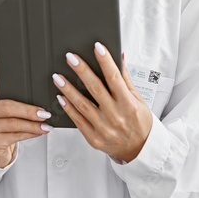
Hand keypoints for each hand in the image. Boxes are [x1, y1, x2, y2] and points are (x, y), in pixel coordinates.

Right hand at [0, 54, 52, 167]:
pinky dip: (29, 133)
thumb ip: (8, 97)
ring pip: (13, 123)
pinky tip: (39, 131)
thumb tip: (28, 83)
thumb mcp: (0, 111)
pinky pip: (14, 136)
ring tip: (46, 123)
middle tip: (44, 112)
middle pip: (6, 107)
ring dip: (33, 124)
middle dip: (28, 110)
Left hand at [53, 43, 153, 162]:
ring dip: (68, 89)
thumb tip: (119, 57)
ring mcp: (104, 128)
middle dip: (81, 71)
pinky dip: (68, 108)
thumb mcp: (138, 100)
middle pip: (95, 88)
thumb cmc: (141, 123)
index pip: (114, 78)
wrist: (140, 150)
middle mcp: (116, 116)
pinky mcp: (94, 138)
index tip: (97, 47)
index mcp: (128, 104)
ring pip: (82, 105)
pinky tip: (61, 97)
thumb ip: (126, 79)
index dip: (105, 61)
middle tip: (70, 57)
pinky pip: (78, 121)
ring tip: (58, 76)